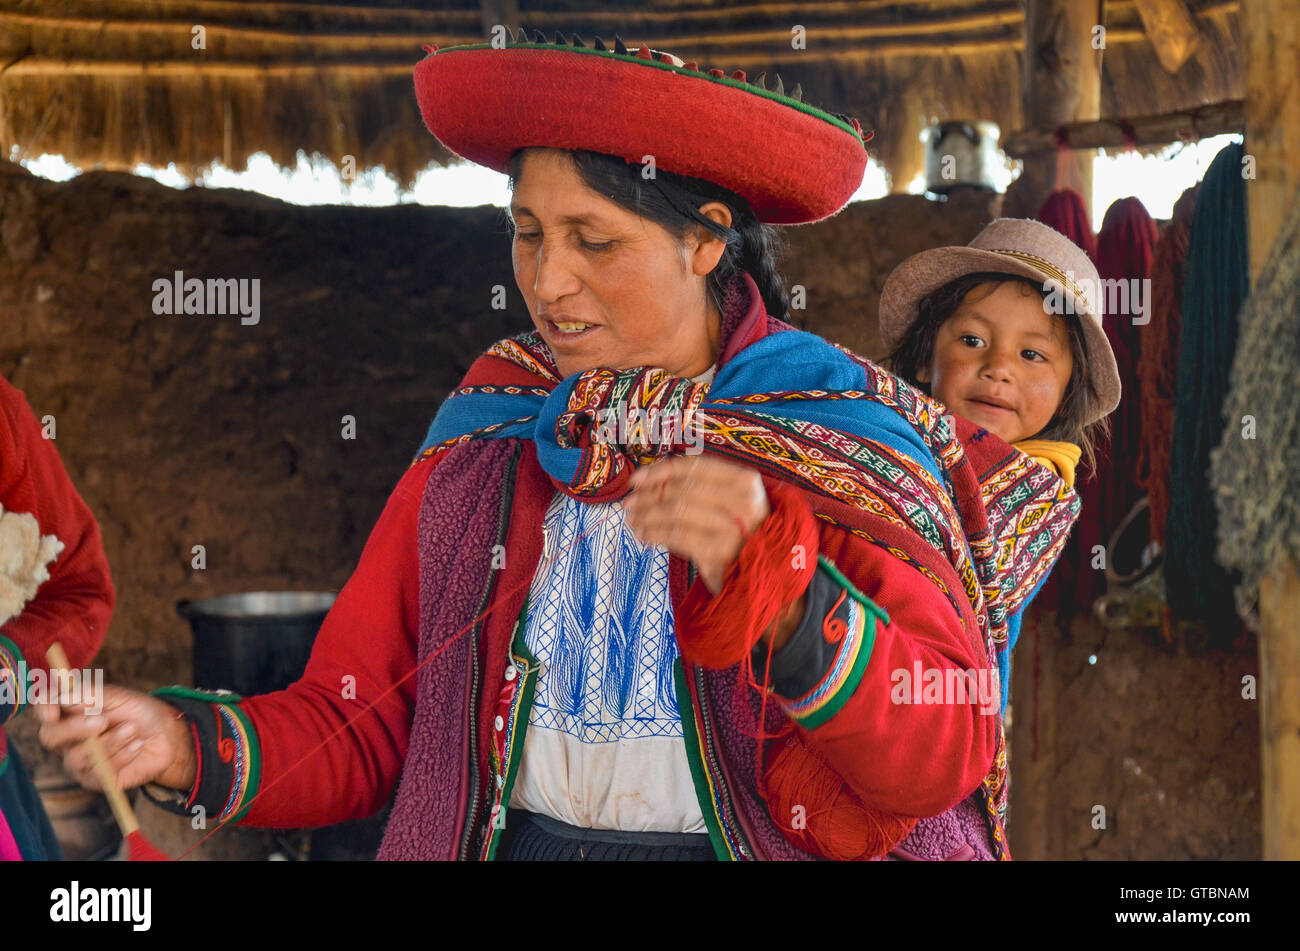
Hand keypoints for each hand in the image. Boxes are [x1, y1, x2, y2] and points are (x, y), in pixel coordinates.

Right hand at [36, 684, 196, 793]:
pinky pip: (99, 772)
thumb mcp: (119, 697)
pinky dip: (122, 756)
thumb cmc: (138, 712)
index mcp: (69, 713)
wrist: (166, 734)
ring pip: (77, 756)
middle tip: (102, 720)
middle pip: (50, 737)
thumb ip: (92, 695)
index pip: (45, 709)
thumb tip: (65, 696)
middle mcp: (67, 739)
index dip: (44, 709)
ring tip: (132, 729)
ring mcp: (78, 762)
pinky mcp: (95, 780)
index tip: (52, 710)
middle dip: (74, 729)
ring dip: (110, 741)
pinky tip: (137, 745)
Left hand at [623, 454, 769, 595]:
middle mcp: (742, 501)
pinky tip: (644, 535)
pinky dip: (655, 533)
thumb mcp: (732, 503)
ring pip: (676, 511)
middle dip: (648, 496)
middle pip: (681, 489)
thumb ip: (701, 487)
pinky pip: (677, 536)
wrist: (763, 574)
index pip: (694, 466)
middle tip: (629, 503)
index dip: (660, 471)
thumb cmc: (743, 534)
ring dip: (647, 515)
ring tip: (633, 520)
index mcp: (745, 480)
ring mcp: (732, 528)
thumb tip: (650, 481)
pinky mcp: (719, 553)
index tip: (636, 479)